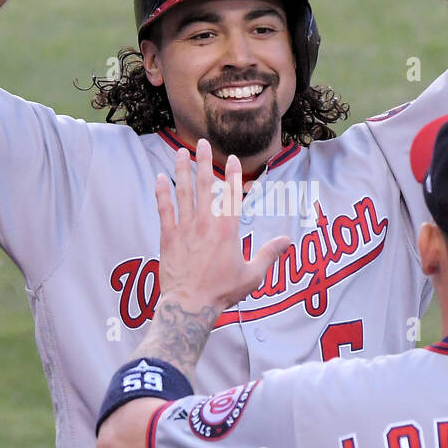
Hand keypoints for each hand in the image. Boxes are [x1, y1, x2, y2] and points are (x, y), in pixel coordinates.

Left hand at [155, 141, 290, 313]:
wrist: (190, 304)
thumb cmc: (222, 291)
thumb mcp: (252, 274)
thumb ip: (269, 254)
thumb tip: (288, 241)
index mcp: (227, 229)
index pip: (231, 194)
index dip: (232, 174)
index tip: (232, 158)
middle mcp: (205, 223)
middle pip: (204, 185)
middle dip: (204, 161)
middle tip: (202, 143)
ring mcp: (185, 228)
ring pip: (183, 192)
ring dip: (181, 170)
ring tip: (181, 152)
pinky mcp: (168, 237)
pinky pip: (164, 209)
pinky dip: (162, 193)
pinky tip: (159, 178)